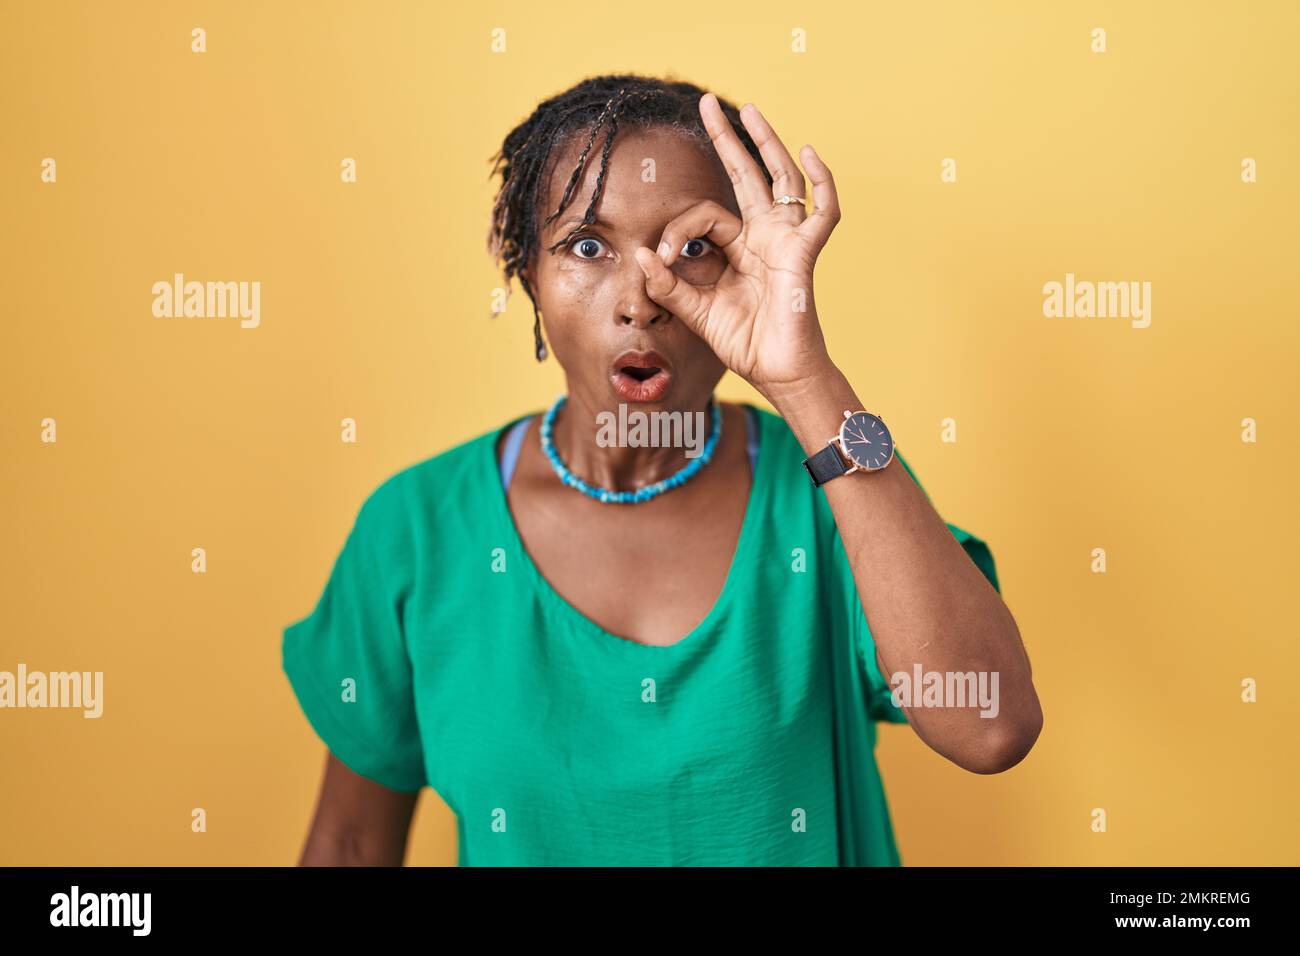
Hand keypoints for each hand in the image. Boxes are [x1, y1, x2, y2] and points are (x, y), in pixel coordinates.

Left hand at [633, 93, 842, 398]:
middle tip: (706, 103)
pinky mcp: (805, 253)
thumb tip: (642, 253)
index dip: (678, 232)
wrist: (777, 373)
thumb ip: (669, 285)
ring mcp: (787, 241)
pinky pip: (823, 211)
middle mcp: (764, 237)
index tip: (663, 262)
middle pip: (746, 175)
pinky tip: (811, 151)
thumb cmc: (745, 344)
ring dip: (764, 142)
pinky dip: (823, 181)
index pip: (705, 216)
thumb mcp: (697, 312)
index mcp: (739, 249)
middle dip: (727, 139)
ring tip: (748, 110)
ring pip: (781, 178)